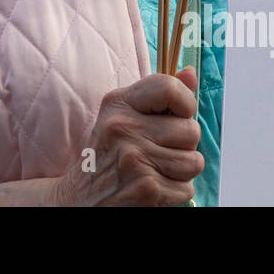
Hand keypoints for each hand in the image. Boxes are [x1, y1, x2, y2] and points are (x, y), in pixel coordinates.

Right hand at [47, 67, 202, 205]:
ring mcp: (135, 158)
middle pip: (191, 130)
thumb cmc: (108, 154)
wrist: (79, 199)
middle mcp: (124, 128)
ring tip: (156, 170)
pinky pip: (187, 188)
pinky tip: (153, 187)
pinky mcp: (146, 188)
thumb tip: (191, 74)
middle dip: (183, 145)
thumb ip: (159, 94)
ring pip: (194, 161)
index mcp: (119, 104)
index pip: (169, 88)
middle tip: (158, 151)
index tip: (179, 115)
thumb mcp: (123, 116)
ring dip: (181, 171)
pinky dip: (175, 193)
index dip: (186, 102)